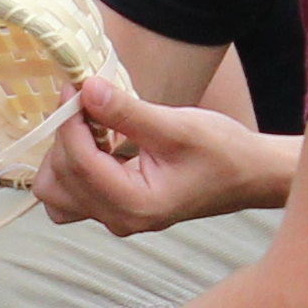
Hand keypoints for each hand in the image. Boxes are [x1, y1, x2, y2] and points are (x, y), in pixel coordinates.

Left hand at [39, 75, 282, 236]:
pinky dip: (74, 165)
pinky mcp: (114, 209)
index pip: (79, 163)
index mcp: (136, 204)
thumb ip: (128, 111)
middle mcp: (120, 219)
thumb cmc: (223, 152)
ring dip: (64, 155)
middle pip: (58, 182)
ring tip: (94, 127)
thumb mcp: (177, 126)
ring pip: (57, 192)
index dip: (69, 122)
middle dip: (66, 139)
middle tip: (89, 105)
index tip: (76, 88)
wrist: (249, 175)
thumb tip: (87, 89)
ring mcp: (116, 218)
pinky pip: (72, 192)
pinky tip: (100, 142)